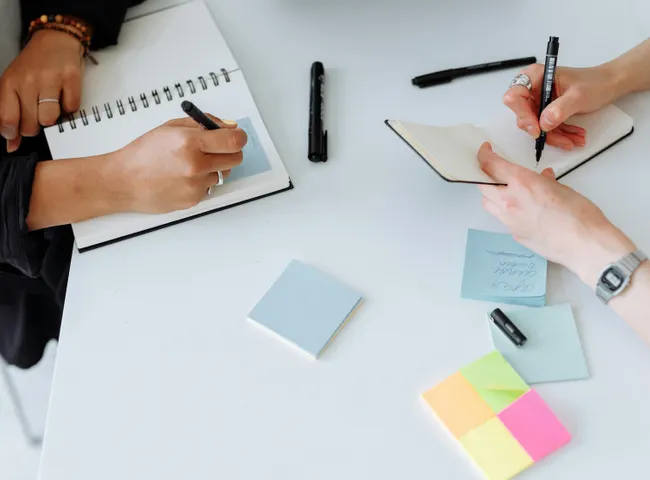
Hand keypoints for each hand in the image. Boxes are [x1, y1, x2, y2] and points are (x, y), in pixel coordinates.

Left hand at [0, 29, 83, 151]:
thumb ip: (11, 114)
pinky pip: (71, 109)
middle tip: (38, 114)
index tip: (16, 134)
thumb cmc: (34, 66)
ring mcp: (50, 80)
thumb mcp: (15, 86)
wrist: (55, 41)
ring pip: (50, 119)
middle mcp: (28, 81)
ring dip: (53, 118)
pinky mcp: (71, 79)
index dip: (13, 133)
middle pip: (31, 124)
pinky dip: (69, 108)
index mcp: (10, 82)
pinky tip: (65, 97)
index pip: (7, 119)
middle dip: (35, 126)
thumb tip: (12, 145)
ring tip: (52, 107)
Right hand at [108, 116, 245, 213]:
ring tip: (191, 164)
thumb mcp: (170, 127)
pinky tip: (182, 177)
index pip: (233, 141)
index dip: (239, 137)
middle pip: (235, 159)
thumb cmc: (142, 154)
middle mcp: (195, 165)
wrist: (122, 181)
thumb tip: (228, 126)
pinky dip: (201, 181)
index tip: (237, 136)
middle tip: (218, 148)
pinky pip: (209, 187)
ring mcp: (195, 185)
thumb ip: (203, 124)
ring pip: (222, 174)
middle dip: (230, 151)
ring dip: (214, 167)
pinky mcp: (193, 199)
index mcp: (189, 142)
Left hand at [477, 142, 634, 285]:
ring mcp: (510, 220)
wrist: (584, 244)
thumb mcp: (562, 188)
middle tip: (492, 171)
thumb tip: (542, 178)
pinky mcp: (515, 234)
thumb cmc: (579, 216)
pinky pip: (503, 219)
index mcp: (522, 183)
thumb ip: (545, 182)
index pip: (491, 165)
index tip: (485, 151)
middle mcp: (510, 201)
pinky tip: (522, 211)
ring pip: (488, 203)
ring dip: (492, 195)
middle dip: (484, 176)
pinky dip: (507, 211)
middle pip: (482, 185)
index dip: (484, 156)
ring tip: (505, 191)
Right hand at [503, 63, 622, 149]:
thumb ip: (560, 108)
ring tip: (574, 139)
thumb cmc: (596, 82)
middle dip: (542, 129)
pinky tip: (573, 136)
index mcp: (536, 76)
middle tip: (557, 137)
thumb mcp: (579, 95)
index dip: (523, 114)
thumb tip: (543, 122)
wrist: (610, 84)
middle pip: (524, 115)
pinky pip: (546, 127)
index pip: (515, 96)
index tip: (537, 128)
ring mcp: (539, 100)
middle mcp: (533, 88)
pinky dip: (559, 134)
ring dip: (554, 136)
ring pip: (536, 125)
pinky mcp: (546, 110)